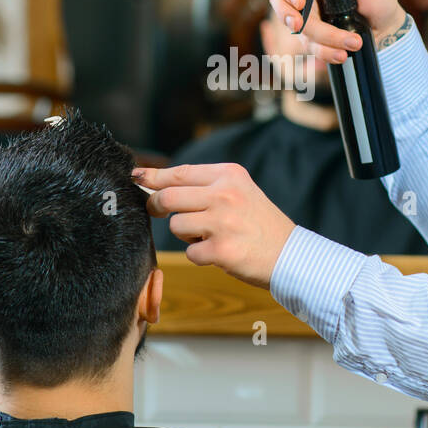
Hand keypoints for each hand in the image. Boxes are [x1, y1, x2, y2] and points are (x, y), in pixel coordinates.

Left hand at [134, 163, 294, 289]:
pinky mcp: (221, 250)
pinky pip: (190, 252)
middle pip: (169, 196)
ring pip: (176, 226)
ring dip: (185, 234)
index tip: (137, 176)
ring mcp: (222, 222)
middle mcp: (225, 194)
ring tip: (210, 236)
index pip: (180, 172)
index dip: (153, 175)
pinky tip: (220, 252)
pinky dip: (200, 255)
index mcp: (229, 175)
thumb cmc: (260, 224)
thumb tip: (158, 183)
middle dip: (156, 206)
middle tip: (158, 212)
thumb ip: (205, 186)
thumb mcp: (240, 192)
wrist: (291, 255)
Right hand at [269, 0, 406, 64]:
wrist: (387, 30)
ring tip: (350, 43)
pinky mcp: (314, 39)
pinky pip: (310, 47)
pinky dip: (325, 52)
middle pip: (281, 4)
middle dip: (288, 17)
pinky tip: (341, 54)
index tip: (300, 2)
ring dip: (321, 40)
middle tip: (300, 27)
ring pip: (296, 30)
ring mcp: (308, 19)